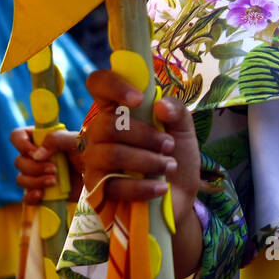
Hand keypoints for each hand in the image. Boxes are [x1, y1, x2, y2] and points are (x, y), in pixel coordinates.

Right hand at [11, 127, 82, 204]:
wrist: (101, 177)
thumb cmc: (89, 153)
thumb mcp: (75, 140)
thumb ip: (56, 139)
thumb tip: (36, 155)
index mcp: (41, 140)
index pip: (18, 136)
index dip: (21, 143)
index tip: (34, 152)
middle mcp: (37, 157)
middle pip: (19, 161)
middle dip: (34, 167)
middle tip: (54, 169)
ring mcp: (38, 175)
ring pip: (21, 179)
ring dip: (35, 181)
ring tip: (54, 181)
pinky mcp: (43, 192)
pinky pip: (27, 197)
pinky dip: (31, 196)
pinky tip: (42, 194)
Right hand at [80, 69, 201, 229]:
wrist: (180, 195)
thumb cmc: (176, 155)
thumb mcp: (184, 129)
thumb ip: (177, 111)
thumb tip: (160, 106)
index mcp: (117, 110)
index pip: (98, 84)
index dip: (113, 85)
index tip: (138, 99)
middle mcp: (99, 133)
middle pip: (107, 125)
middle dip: (145, 135)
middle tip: (169, 145)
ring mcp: (95, 161)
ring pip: (111, 154)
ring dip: (148, 160)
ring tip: (169, 166)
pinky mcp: (98, 190)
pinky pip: (114, 185)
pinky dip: (143, 187)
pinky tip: (160, 188)